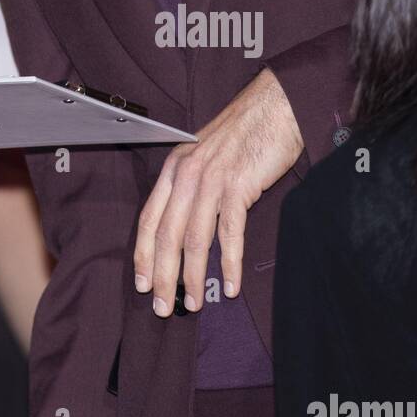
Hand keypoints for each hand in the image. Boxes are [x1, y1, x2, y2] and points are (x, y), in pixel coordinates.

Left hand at [133, 68, 302, 315]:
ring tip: (193, 304)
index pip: (149, 218)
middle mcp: (186, 174)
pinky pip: (229, 232)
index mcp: (174, 169)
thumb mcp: (206, 158)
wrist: (273, 108)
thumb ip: (192, 189)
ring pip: (194, 239)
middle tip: (163, 307)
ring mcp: (211, 179)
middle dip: (162, 275)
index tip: (142, 283)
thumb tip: (184, 232)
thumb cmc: (242, 137)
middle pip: (166, 234)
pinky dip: (230, 263)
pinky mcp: (238, 185)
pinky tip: (230, 286)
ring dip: (193, 277)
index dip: (143, 254)